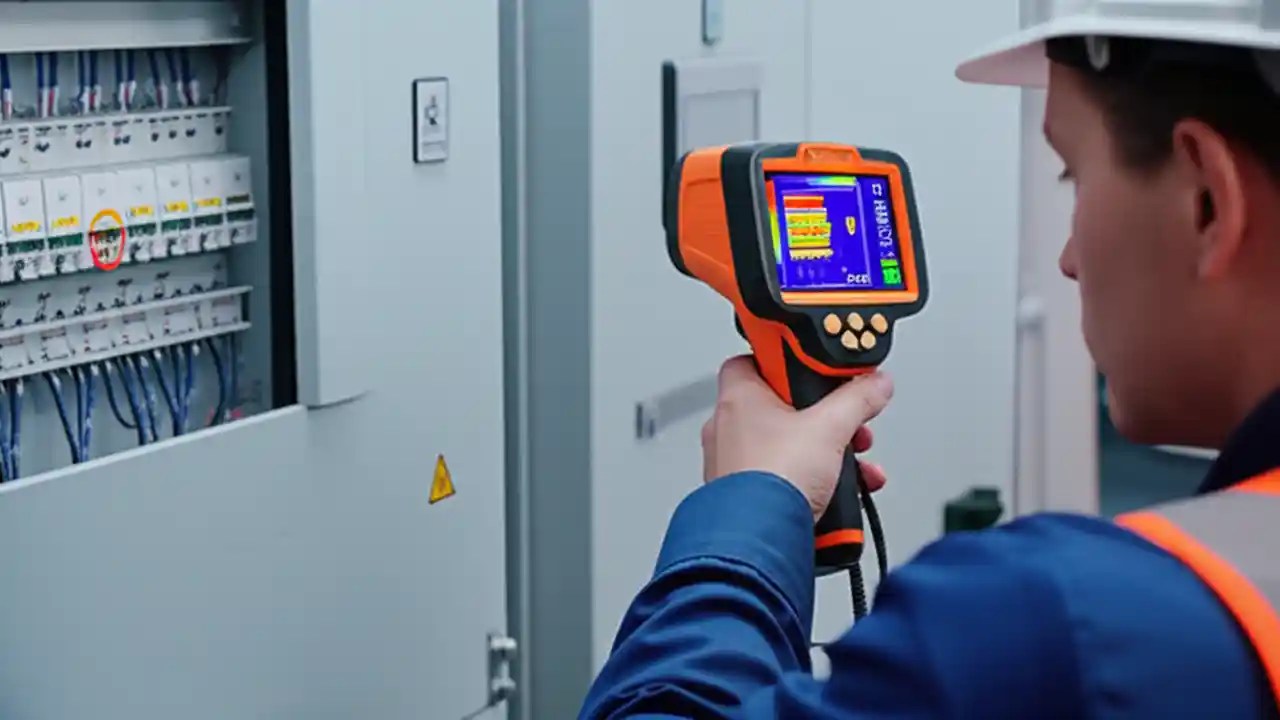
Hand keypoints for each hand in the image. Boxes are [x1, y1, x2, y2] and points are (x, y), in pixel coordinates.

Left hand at [701, 355, 893, 519]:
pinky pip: (784, 481)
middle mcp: (728, 430)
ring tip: (850, 467)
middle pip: (781, 409)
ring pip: (787, 448)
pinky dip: (813, 485)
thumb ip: (857, 400)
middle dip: (823, 419)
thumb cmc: (771, 479)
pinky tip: (837, 495)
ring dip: (825, 455)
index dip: (785, 360)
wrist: (760, 539)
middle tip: (845, 426)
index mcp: (738, 399)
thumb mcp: (830, 427)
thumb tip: (874, 384)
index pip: (753, 360)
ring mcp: (733, 466)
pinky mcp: (746, 496)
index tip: (814, 368)